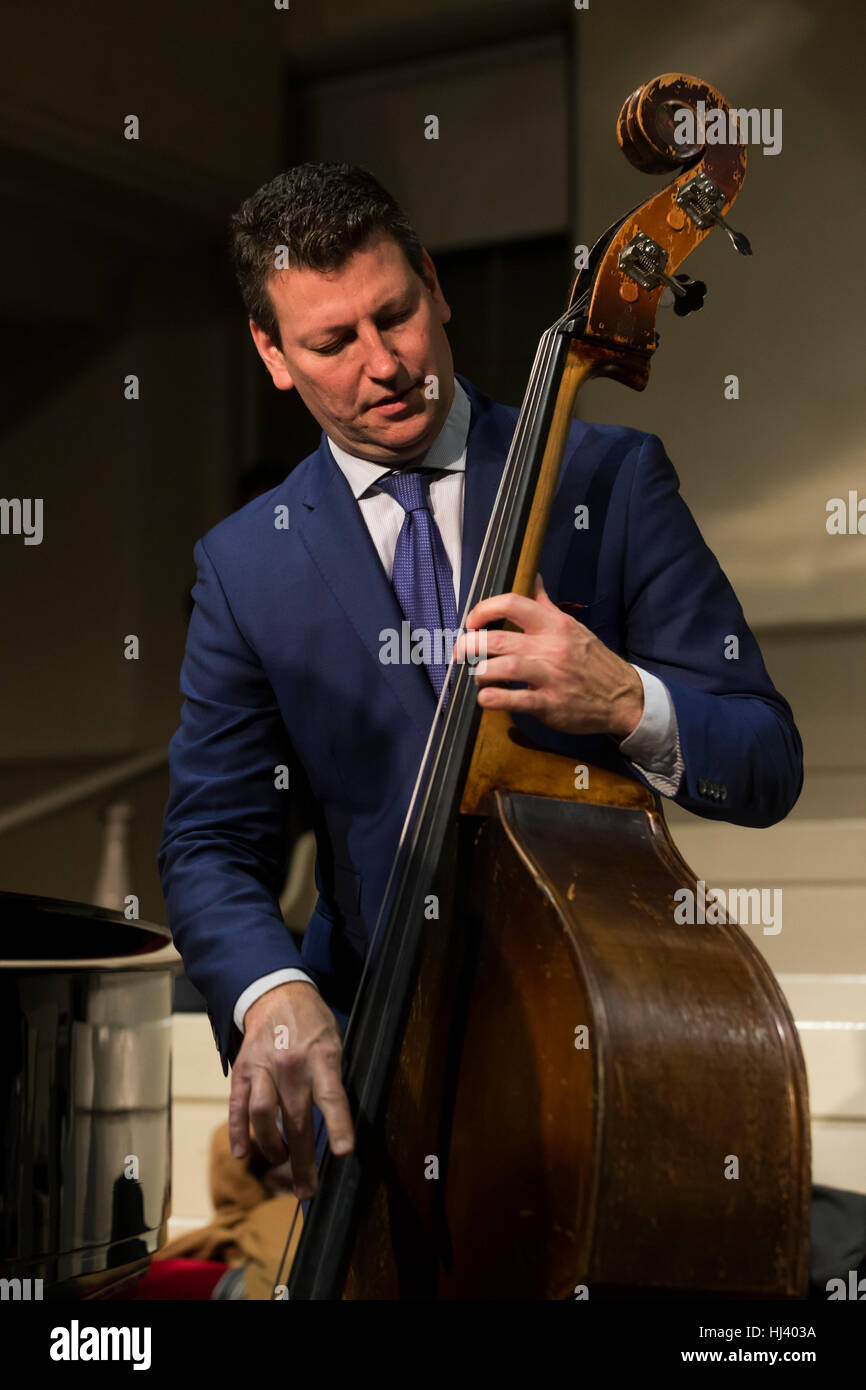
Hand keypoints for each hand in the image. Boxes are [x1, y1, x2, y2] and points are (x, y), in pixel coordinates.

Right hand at [228, 980, 353, 1200]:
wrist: (277, 994)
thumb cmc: (312, 1024)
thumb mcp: (335, 1044)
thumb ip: (334, 1080)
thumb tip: (340, 1125)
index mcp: (322, 1058)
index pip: (332, 1097)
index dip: (338, 1126)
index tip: (342, 1153)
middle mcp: (291, 1065)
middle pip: (297, 1120)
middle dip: (302, 1161)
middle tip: (307, 1191)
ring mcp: (264, 1068)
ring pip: (263, 1116)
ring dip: (273, 1147)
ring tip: (282, 1161)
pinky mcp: (243, 1070)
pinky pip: (237, 1106)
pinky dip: (237, 1132)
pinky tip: (242, 1153)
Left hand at [452, 573, 643, 739]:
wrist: (623, 696)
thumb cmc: (591, 660)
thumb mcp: (572, 626)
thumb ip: (546, 605)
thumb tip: (533, 577)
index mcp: (554, 624)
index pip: (512, 603)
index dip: (483, 609)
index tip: (472, 622)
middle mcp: (551, 647)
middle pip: (499, 639)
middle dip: (470, 645)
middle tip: (461, 652)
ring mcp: (551, 676)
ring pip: (504, 668)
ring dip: (481, 672)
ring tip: (479, 675)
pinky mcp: (550, 704)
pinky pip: (514, 701)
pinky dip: (492, 698)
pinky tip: (486, 698)